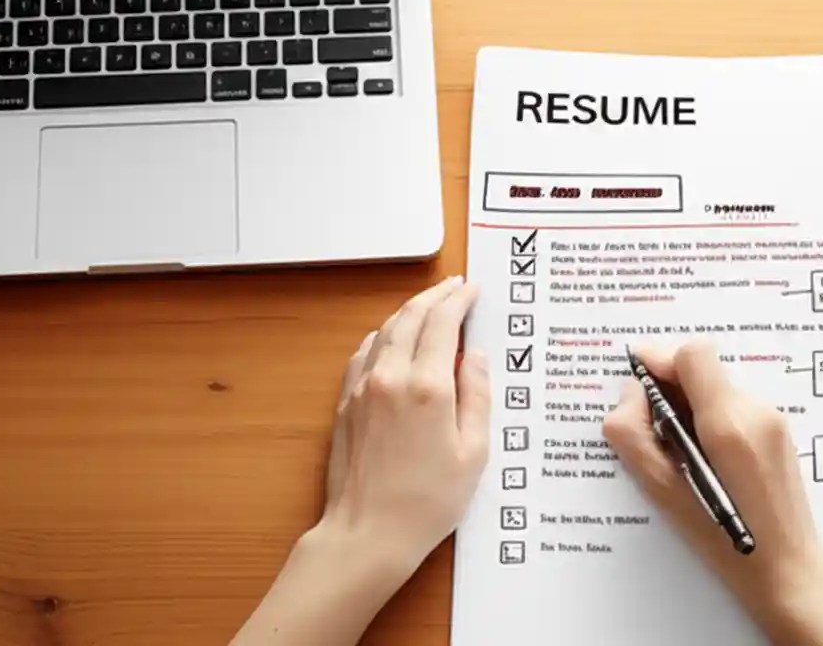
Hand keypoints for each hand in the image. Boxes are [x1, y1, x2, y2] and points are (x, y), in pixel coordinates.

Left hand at [232, 277, 489, 645]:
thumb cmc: (427, 502)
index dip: (459, 300)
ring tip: (428, 306)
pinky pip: (363, 354)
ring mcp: (362, 389)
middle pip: (411, 318)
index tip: (471, 289)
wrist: (368, 533)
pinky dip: (381, 337)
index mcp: (428, 386)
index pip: (443, 323)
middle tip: (453, 287)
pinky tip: (390, 339)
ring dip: (408, 313)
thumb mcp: (473, 452)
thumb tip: (475, 357)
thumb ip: (477, 396)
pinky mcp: (345, 404)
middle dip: (434, 297)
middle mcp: (391, 377)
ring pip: (384, 331)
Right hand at [603, 340, 822, 645]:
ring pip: (717, 390)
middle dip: (671, 390)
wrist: (787, 570)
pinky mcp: (779, 434)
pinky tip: (706, 463)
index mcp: (728, 422)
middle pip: (703, 370)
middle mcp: (755, 411)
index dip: (660, 360)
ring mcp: (773, 421)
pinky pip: (734, 409)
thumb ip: (634, 435)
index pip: (693, 355)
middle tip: (652, 431)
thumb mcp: (663, 491)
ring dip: (691, 408)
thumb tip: (630, 394)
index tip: (638, 382)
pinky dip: (711, 421)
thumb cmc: (724, 540)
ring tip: (681, 456)